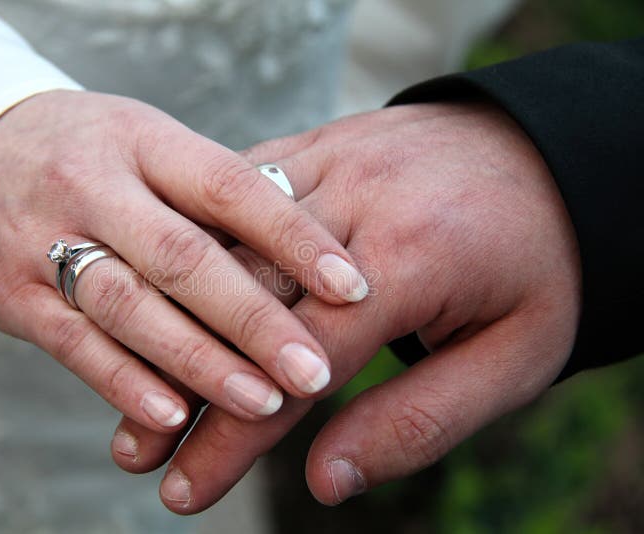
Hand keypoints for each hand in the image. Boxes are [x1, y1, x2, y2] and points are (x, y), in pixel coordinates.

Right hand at [0, 90, 368, 430]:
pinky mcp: (10, 294)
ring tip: (261, 405)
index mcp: (145, 141)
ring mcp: (45, 239)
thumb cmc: (90, 156)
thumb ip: (210, 194)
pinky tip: (174, 415)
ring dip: (199, 361)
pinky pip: (74, 343)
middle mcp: (95, 185)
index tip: (352, 287)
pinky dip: (125, 382)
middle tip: (314, 372)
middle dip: (254, 319)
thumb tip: (303, 250)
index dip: (295, 238)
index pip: (231, 186)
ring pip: (131, 306)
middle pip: (183, 256)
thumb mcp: (146, 145)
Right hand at [109, 101, 580, 511]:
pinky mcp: (308, 146)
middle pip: (243, 303)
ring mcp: (326, 161)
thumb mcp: (514, 357)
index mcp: (412, 256)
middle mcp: (355, 200)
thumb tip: (327, 479)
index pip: (298, 360)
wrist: (544, 151)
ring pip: (220, 243)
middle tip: (138, 457)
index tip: (187, 485)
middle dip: (184, 386)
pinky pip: (229, 198)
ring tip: (137, 391)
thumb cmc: (537, 264)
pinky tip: (158, 297)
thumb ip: (419, 420)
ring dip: (171, 321)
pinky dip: (191, 249)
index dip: (236, 434)